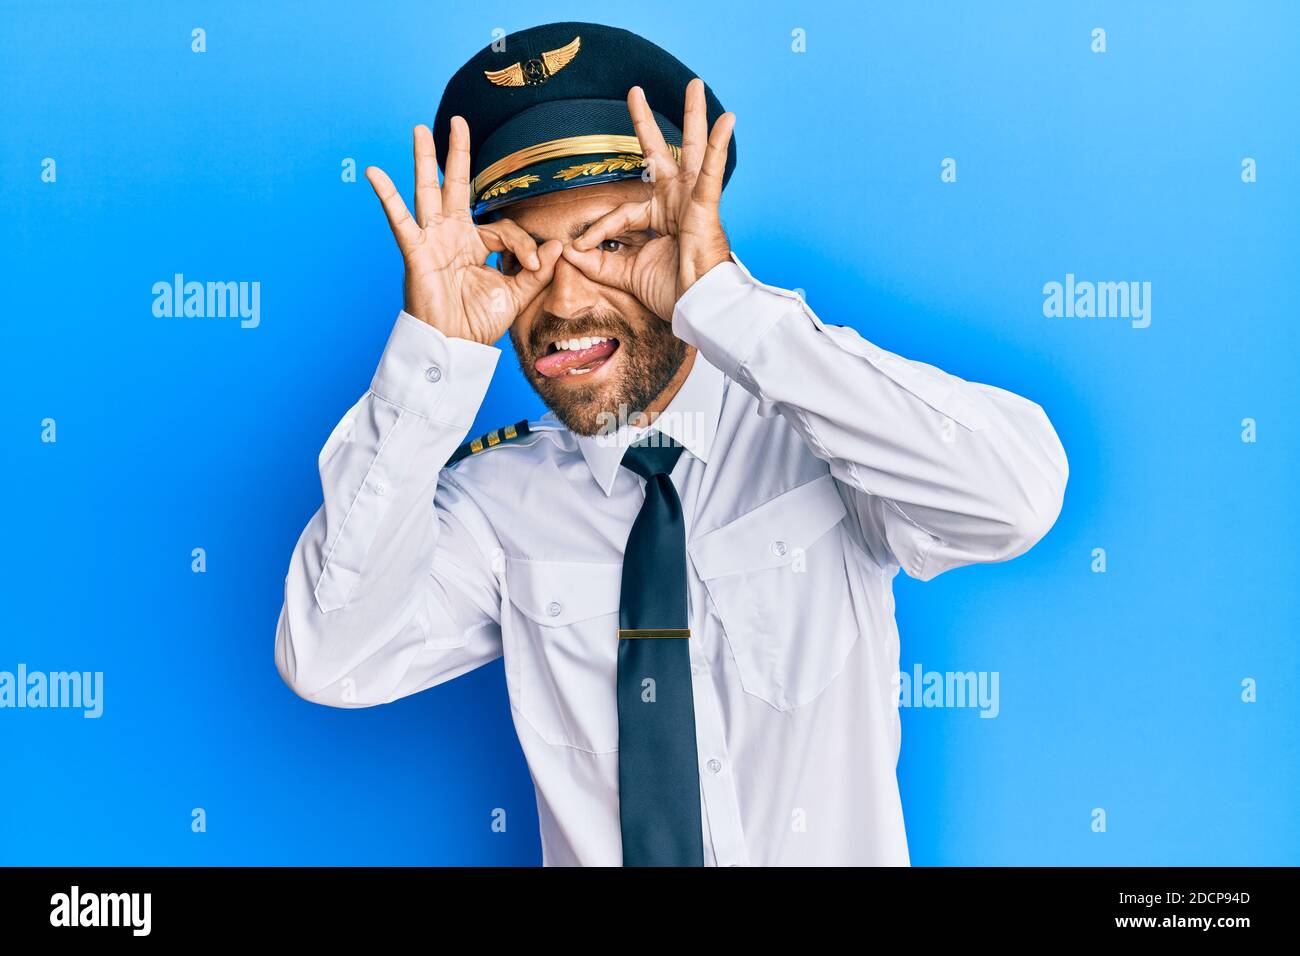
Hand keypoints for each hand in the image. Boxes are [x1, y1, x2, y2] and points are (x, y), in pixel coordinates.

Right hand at [365, 118, 562, 343]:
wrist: (454, 346)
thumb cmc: (478, 323)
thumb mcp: (516, 295)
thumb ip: (536, 271)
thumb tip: (558, 246)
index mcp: (474, 245)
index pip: (502, 228)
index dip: (524, 244)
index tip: (536, 264)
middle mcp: (451, 236)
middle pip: (456, 187)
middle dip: (458, 154)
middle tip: (459, 122)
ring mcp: (432, 241)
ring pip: (428, 193)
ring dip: (424, 160)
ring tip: (420, 129)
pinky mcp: (416, 252)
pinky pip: (401, 221)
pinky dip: (387, 197)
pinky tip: (374, 172)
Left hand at [562, 80, 734, 320]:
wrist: (697, 307)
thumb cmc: (671, 292)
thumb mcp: (625, 274)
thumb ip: (598, 261)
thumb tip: (568, 252)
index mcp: (658, 217)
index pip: (619, 212)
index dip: (598, 229)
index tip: (578, 248)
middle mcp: (674, 202)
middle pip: (658, 155)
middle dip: (645, 124)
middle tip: (635, 92)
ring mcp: (691, 200)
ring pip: (691, 151)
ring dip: (693, 117)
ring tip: (694, 85)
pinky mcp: (705, 205)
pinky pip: (711, 172)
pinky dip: (717, 147)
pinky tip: (726, 120)